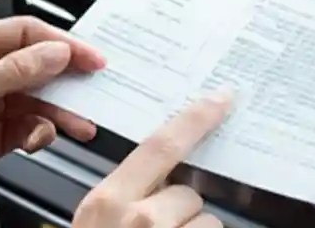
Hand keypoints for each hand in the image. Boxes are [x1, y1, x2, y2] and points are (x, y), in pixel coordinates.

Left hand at [0, 17, 105, 225]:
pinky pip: (27, 131)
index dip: (62, 43)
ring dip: (59, 114)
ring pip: (37, 103)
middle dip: (67, 81)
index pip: (25, 35)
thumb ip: (15, 71)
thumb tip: (55, 52)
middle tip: (95, 93)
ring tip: (80, 125)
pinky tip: (38, 142)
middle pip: (37, 68)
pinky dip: (40, 135)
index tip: (92, 59)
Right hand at [74, 92, 233, 227]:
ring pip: (206, 222)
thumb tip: (158, 180)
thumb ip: (122, 195)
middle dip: (180, 210)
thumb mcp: (92, 222)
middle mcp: (142, 220)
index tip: (222, 99)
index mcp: (108, 200)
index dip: (197, 119)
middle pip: (187, 192)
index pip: (161, 145)